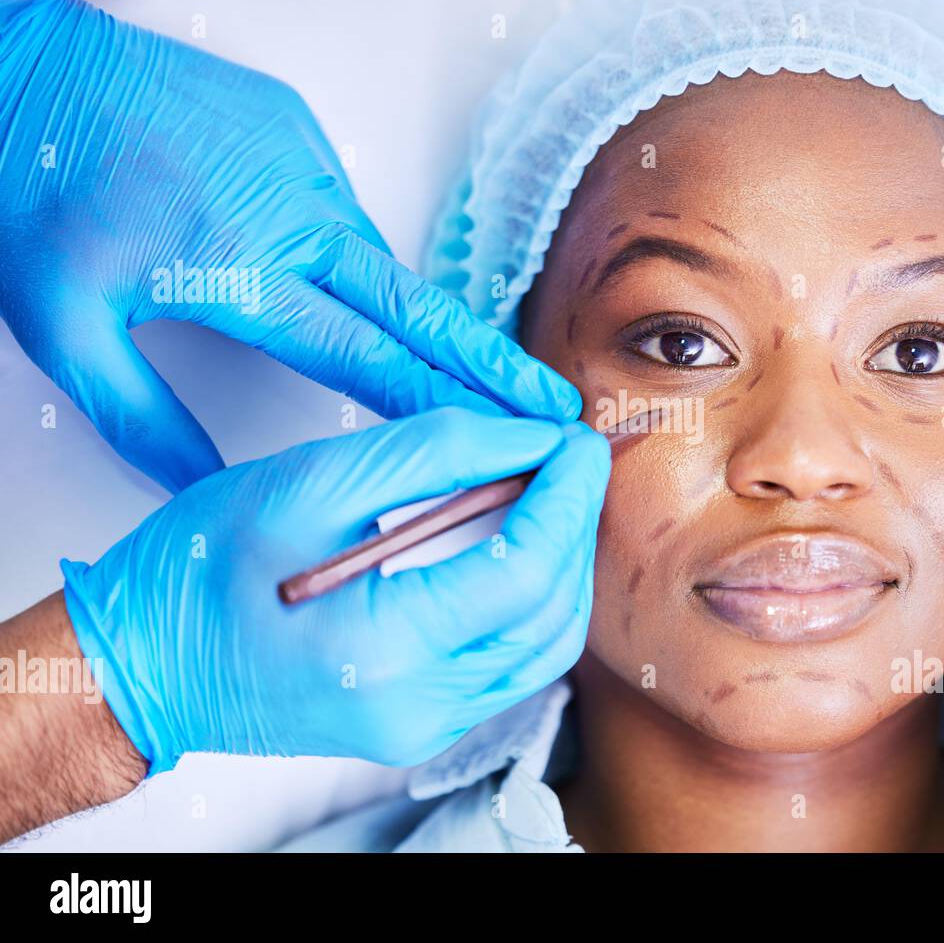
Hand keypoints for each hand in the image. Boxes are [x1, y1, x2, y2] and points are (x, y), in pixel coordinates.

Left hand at [0, 0, 578, 492]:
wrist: (23, 66)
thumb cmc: (32, 183)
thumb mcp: (61, 324)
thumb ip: (137, 417)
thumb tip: (201, 483)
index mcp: (245, 267)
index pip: (373, 357)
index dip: (449, 405)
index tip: (508, 435)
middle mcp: (293, 213)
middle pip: (419, 308)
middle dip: (494, 364)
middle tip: (551, 402)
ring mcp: (302, 164)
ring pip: (383, 262)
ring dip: (429, 320)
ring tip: (479, 370)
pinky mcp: (297, 132)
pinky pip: (349, 213)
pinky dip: (368, 262)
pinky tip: (370, 292)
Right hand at [59, 405, 611, 773]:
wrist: (142, 664)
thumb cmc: (197, 571)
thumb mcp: (311, 483)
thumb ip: (435, 455)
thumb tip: (530, 438)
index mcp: (385, 648)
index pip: (526, 570)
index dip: (568, 498)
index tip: (581, 441)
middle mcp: (417, 706)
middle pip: (550, 611)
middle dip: (574, 526)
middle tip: (570, 459)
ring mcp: (422, 727)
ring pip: (543, 645)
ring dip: (560, 566)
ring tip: (549, 497)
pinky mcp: (420, 725)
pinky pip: (509, 665)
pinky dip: (529, 602)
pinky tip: (517, 549)